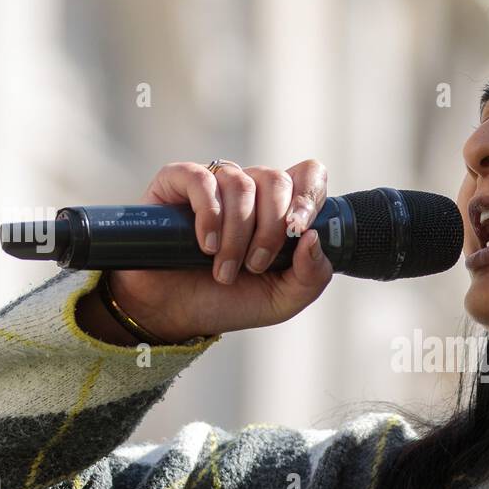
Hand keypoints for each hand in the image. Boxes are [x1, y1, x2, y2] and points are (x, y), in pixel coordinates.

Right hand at [85, 159, 333, 341]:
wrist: (174, 313)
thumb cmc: (229, 302)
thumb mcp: (283, 300)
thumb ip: (312, 276)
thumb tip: (313, 237)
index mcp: (281, 208)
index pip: (309, 175)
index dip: (309, 196)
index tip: (298, 230)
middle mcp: (251, 189)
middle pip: (276, 180)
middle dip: (270, 229)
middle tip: (255, 266)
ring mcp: (215, 182)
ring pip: (240, 183)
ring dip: (236, 234)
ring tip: (224, 270)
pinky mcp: (178, 181)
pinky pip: (202, 180)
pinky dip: (209, 215)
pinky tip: (206, 245)